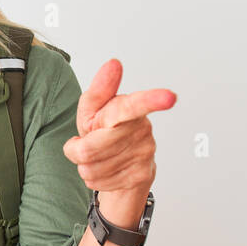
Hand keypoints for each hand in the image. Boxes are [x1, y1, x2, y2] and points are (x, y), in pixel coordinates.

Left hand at [62, 58, 176, 213]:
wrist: (119, 168)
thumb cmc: (103, 133)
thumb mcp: (92, 111)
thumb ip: (98, 92)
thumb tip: (113, 64)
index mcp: (127, 109)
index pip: (135, 105)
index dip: (151, 100)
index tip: (169, 97)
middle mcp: (141, 129)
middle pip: (89, 149)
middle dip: (77, 150)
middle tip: (85, 143)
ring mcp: (144, 153)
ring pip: (90, 167)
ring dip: (85, 165)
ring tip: (98, 158)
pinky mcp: (142, 174)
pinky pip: (99, 181)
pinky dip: (95, 178)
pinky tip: (106, 170)